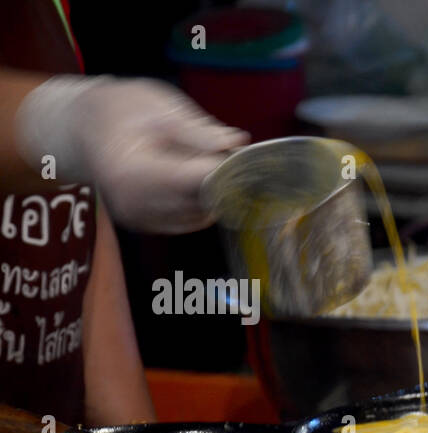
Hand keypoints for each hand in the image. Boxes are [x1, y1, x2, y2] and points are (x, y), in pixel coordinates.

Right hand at [16, 76, 247, 233]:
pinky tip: (194, 176)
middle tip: (227, 153)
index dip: (225, 170)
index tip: (241, 155)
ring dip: (215, 191)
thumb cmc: (117, 110)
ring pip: (203, 214)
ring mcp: (142, 220)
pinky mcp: (150, 226)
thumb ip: (197, 130)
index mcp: (131, 173)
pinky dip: (203, 200)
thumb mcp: (157, 106)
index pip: (194, 181)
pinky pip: (193, 218)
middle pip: (202, 201)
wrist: (82, 128)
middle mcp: (134, 205)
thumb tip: (236, 142)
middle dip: (223, 180)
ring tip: (202, 160)